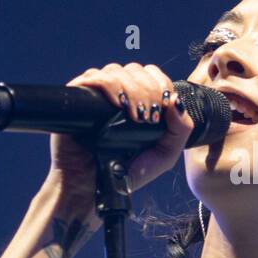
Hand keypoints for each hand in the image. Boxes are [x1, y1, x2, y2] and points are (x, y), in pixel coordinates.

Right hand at [47, 62, 195, 219]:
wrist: (94, 187)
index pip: (151, 75)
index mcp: (138, 101)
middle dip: (147, 88)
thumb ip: (180, 129)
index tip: (163, 106)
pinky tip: (117, 104)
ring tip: (135, 115)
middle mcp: (118, 95)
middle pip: (135, 70)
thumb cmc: (126, 172)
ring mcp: (97, 95)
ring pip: (115, 71)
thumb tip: (177, 100)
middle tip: (149, 115)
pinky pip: (92, 78)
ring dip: (131, 88)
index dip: (161, 83)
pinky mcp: (77, 99)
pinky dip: (108, 85)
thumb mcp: (164, 155)